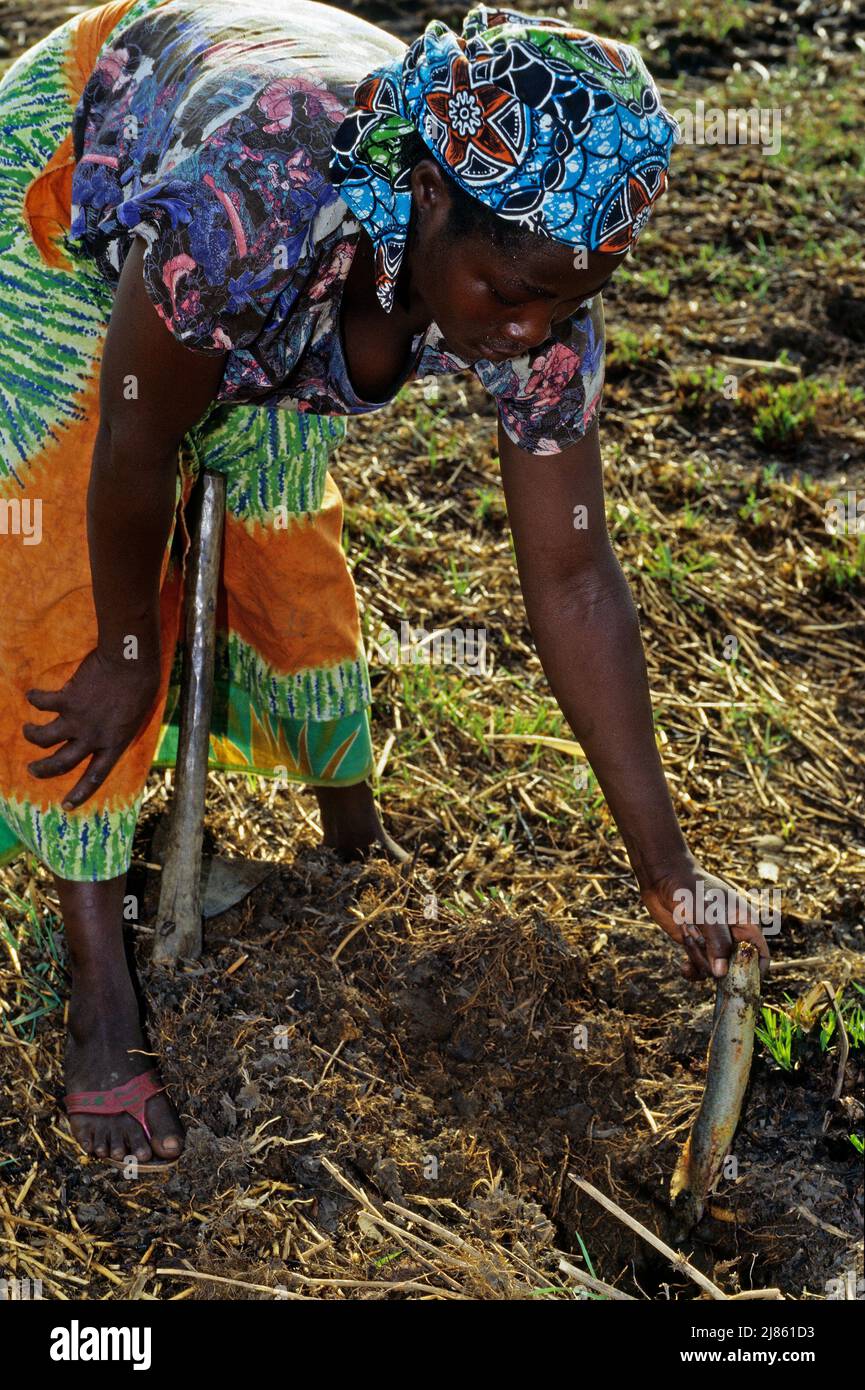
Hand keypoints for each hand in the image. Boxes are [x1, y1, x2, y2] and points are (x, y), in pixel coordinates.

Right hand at [23, 647, 161, 810]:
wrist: (130, 662)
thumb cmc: (141, 685)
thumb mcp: (135, 717)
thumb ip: (115, 729)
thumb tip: (99, 731)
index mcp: (114, 744)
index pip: (95, 776)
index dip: (79, 793)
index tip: (66, 806)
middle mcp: (93, 737)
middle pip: (61, 763)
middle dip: (43, 770)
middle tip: (32, 770)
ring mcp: (78, 720)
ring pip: (44, 738)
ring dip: (32, 736)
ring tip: (27, 730)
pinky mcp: (66, 700)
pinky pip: (42, 703)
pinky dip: (35, 699)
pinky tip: (32, 695)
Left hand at [640, 855, 770, 983]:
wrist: (663, 877)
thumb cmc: (691, 888)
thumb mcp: (708, 913)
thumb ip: (718, 942)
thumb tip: (722, 974)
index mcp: (746, 924)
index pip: (761, 956)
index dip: (754, 972)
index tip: (737, 982)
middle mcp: (733, 935)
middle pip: (736, 968)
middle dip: (718, 967)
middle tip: (700, 948)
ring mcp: (714, 942)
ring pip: (715, 970)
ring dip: (699, 959)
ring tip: (687, 932)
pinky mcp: (698, 946)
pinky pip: (700, 969)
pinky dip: (692, 971)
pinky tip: (683, 967)